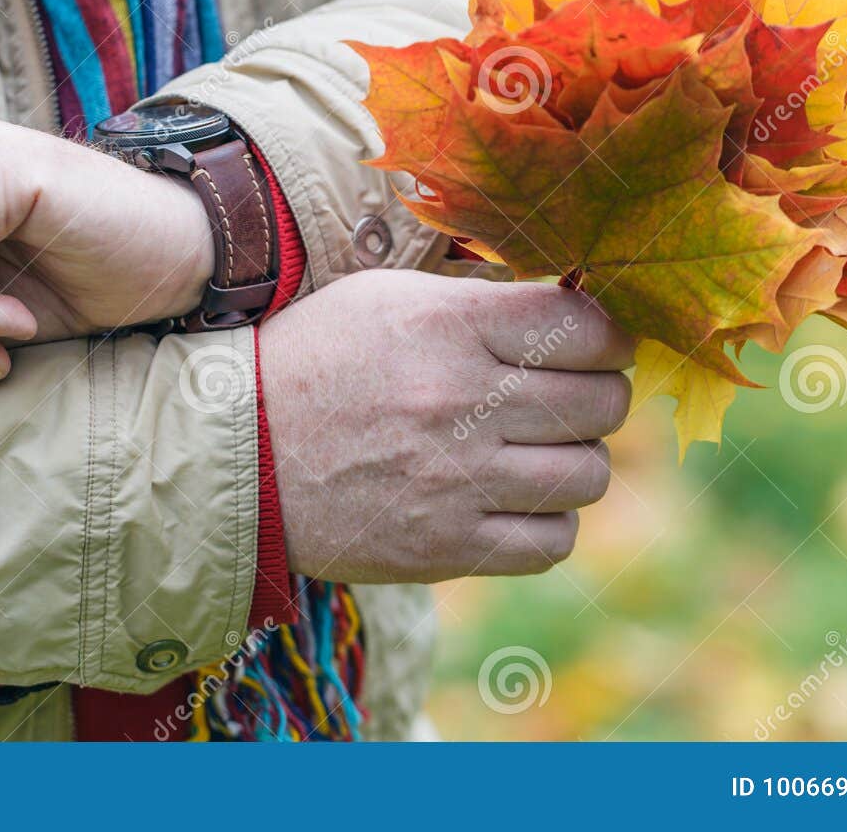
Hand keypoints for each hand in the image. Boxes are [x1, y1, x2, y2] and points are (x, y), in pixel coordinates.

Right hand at [259, 269, 633, 582]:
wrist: (235, 453)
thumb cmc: (317, 359)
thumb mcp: (390, 300)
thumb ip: (482, 303)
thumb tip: (576, 310)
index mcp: (450, 327)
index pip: (587, 329)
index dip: (610, 336)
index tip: (599, 343)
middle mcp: (461, 402)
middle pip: (602, 403)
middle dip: (599, 395)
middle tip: (569, 395)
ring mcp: (457, 481)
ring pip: (589, 475)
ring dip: (576, 461)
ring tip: (539, 450)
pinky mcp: (446, 547)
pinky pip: (553, 542)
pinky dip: (549, 522)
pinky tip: (517, 499)